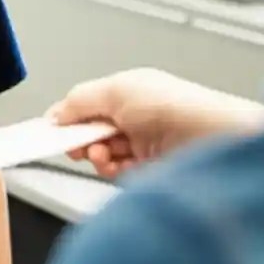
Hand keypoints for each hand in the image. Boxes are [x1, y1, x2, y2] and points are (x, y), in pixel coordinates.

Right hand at [46, 68, 263, 178]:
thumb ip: (80, 100)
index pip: (90, 104)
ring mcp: (145, 146)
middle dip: (79, 137)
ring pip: (102, 155)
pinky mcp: (150, 172)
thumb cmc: (178, 107)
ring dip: (94, 155)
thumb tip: (56, 114)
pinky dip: (109, 169)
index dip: (70, 116)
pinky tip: (113, 164)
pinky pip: (116, 174)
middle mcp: (138, 118)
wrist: (214, 140)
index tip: (49, 128)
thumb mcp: (116, 90)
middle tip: (74, 141)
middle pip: (92, 132)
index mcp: (132, 91)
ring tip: (99, 152)